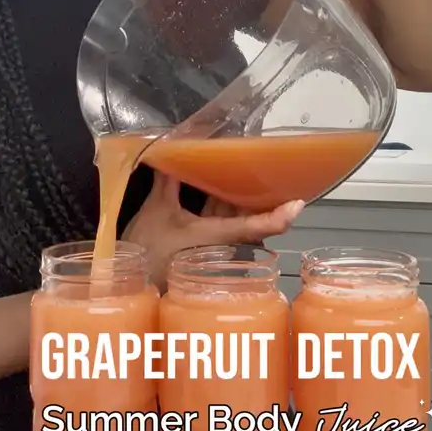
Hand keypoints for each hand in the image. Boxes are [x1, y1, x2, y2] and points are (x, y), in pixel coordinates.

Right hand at [122, 172, 303, 288]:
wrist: (134, 278)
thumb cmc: (149, 249)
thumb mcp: (157, 210)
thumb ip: (168, 180)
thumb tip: (172, 153)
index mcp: (217, 234)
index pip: (257, 226)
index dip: (279, 216)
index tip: (297, 204)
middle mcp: (225, 243)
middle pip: (253, 218)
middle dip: (261, 196)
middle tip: (269, 169)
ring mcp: (218, 246)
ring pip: (240, 219)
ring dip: (243, 199)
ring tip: (248, 171)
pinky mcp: (208, 247)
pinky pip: (226, 222)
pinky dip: (227, 206)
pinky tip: (221, 188)